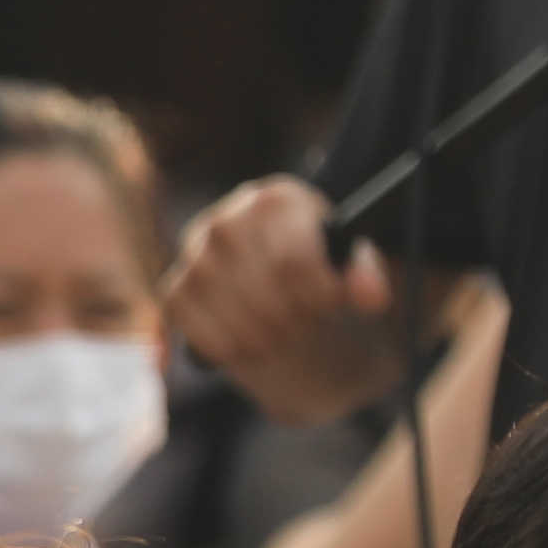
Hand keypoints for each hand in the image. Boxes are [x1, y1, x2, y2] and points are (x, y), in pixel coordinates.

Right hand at [165, 177, 415, 424]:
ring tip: (281, 339)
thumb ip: (364, 276)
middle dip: (291, 318)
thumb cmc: (319, 276)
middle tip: (306, 326)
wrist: (282, 298)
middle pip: (260, 286)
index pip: (292, 258)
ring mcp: (194, 253)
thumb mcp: (350, 270)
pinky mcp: (175, 288)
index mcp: (275, 200)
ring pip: (227, 308)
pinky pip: (194, 323)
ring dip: (260, 336)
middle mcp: (227, 219)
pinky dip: (223, 343)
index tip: (331, 307)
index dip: (318, 295)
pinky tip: (246, 347)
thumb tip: (372, 296)